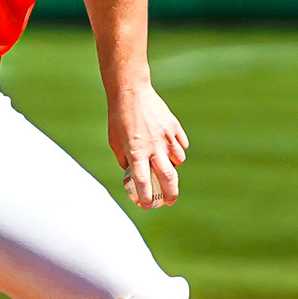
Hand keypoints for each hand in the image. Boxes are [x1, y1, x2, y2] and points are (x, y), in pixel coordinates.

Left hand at [108, 83, 188, 208]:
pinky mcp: (174, 127)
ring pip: (178, 161)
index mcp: (136, 153)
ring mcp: (167, 137)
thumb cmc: (119, 119)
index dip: (145, 198)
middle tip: (169, 202)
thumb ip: (125, 160)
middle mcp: (154, 147)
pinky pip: (182, 146)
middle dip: (170, 195)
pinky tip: (170, 147)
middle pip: (168, 178)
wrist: (131, 92)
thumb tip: (133, 174)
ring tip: (165, 164)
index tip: (146, 206)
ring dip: (174, 168)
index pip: (143, 182)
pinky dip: (177, 151)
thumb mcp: (115, 142)